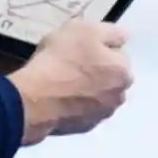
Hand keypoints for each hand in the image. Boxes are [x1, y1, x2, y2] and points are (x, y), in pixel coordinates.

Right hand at [6, 19, 132, 146]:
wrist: (34, 99)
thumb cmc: (61, 60)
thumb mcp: (84, 29)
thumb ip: (110, 32)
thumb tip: (123, 37)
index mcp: (123, 72)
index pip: (118, 53)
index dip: (99, 46)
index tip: (81, 45)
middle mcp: (118, 96)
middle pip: (109, 76)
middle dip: (96, 69)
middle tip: (71, 61)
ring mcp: (100, 115)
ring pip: (96, 94)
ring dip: (86, 88)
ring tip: (61, 80)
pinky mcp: (82, 128)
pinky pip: (81, 109)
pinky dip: (74, 103)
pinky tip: (57, 96)